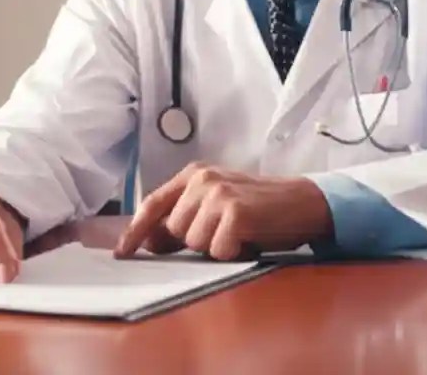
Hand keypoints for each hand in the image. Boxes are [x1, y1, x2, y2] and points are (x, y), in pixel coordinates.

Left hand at [114, 162, 332, 259]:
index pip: (153, 203)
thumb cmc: (259, 208)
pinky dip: (233, 252)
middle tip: (224, 231)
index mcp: (194, 174)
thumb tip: (149, 242)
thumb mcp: (217, 205)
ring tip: (238, 232)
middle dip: (194, 241)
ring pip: (193, 242)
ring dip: (215, 246)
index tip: (122, 251)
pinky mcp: (235, 212)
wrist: (304, 202)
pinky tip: (248, 237)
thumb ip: (184, 218)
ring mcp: (218, 194)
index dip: (135, 230)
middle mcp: (202, 179)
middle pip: (174, 230)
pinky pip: (218, 250)